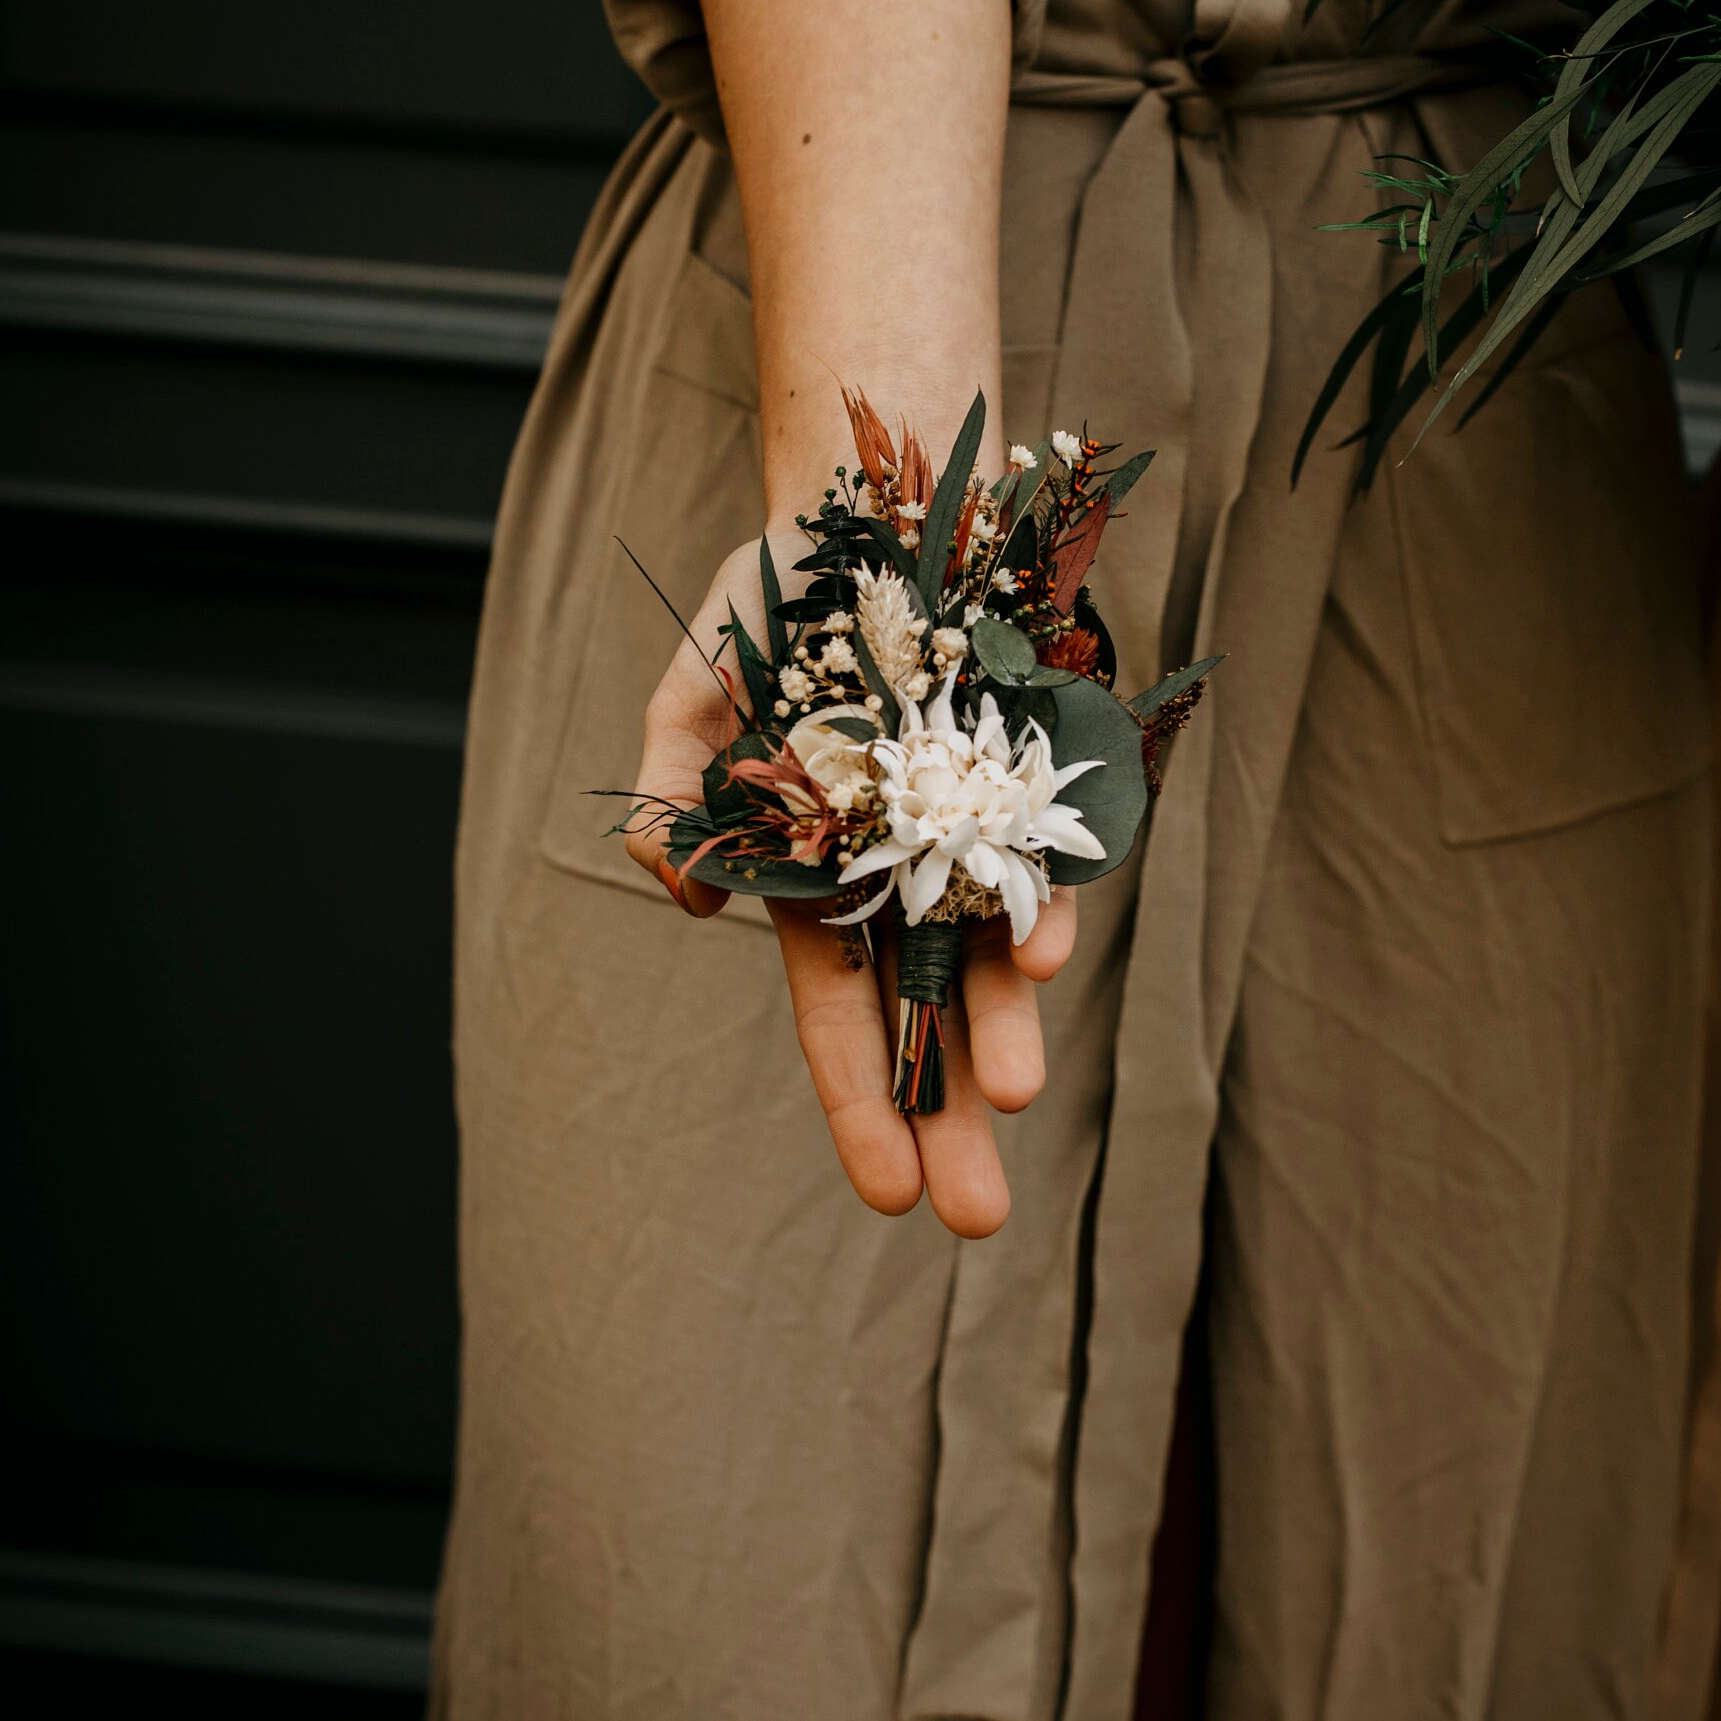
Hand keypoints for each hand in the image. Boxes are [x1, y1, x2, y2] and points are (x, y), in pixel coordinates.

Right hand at [622, 534, 1074, 1235]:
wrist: (877, 503)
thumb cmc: (774, 605)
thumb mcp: (693, 692)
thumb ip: (674, 796)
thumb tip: (694, 904)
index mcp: (819, 876)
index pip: (840, 1016)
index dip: (861, 1103)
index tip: (887, 1195)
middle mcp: (906, 871)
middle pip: (926, 1018)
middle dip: (948, 1116)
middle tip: (976, 1218)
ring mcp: (975, 828)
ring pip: (993, 957)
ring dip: (1004, 1034)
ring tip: (1013, 1102)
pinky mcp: (1033, 776)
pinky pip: (1042, 861)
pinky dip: (1042, 910)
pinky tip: (1045, 962)